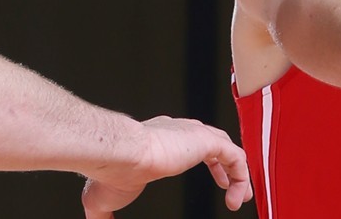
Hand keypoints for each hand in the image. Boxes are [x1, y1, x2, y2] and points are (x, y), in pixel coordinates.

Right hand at [81, 116, 252, 218]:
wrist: (118, 155)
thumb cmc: (110, 173)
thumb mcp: (100, 199)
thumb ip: (103, 212)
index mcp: (158, 138)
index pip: (187, 142)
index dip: (201, 160)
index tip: (208, 179)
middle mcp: (178, 130)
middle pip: (212, 143)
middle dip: (223, 167)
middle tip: (228, 187)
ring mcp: (194, 134)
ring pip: (227, 150)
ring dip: (236, 174)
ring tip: (239, 197)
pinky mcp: (206, 140)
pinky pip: (236, 157)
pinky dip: (240, 177)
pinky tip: (235, 198)